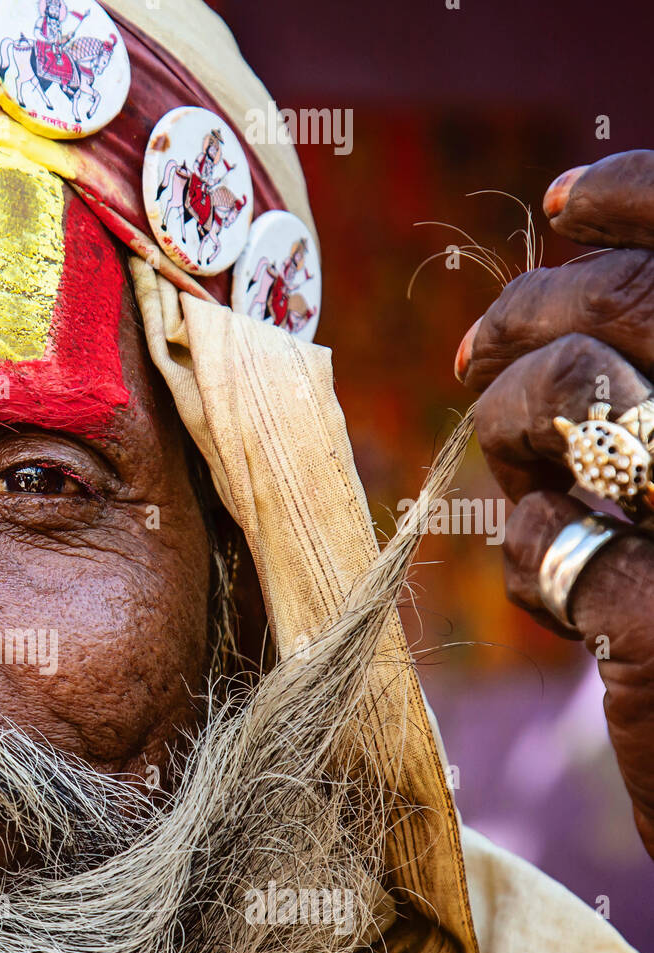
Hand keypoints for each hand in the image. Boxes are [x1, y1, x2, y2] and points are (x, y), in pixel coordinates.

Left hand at [456, 151, 653, 860]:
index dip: (640, 199)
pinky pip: (547, 538)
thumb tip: (572, 295)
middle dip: (530, 313)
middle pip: (633, 305)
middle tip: (474, 358)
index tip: (566, 205)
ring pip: (576, 392)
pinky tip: (561, 594)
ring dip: (509, 424)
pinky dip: (526, 554)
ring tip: (516, 475)